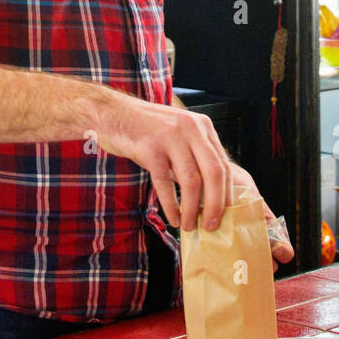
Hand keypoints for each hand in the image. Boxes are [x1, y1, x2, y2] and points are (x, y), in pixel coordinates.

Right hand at [95, 94, 290, 257]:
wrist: (113, 113)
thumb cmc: (146, 129)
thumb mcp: (178, 135)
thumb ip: (195, 156)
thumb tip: (212, 195)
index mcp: (202, 126)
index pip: (223, 164)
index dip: (226, 193)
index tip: (225, 214)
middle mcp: (190, 129)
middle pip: (214, 173)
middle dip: (215, 205)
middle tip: (212, 226)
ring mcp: (170, 137)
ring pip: (191, 181)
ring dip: (192, 209)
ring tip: (189, 226)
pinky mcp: (150, 148)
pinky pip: (165, 184)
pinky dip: (171, 206)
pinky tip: (173, 218)